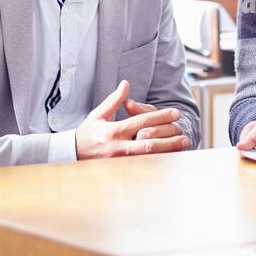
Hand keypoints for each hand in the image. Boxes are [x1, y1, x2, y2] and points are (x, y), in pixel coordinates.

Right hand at [75, 80, 190, 159]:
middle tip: (184, 133)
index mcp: (114, 131)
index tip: (175, 113)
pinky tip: (170, 159)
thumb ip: (114, 100)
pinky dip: (158, 163)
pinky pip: (144, 168)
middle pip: (149, 143)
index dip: (161, 116)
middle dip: (169, 138)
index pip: (142, 122)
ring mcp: (120, 161)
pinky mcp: (121, 171)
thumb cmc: (86, 134)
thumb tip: (126, 84)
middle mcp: (118, 147)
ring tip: (182, 146)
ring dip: (167, 152)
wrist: (71, 155)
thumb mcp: (99, 114)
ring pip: (149, 158)